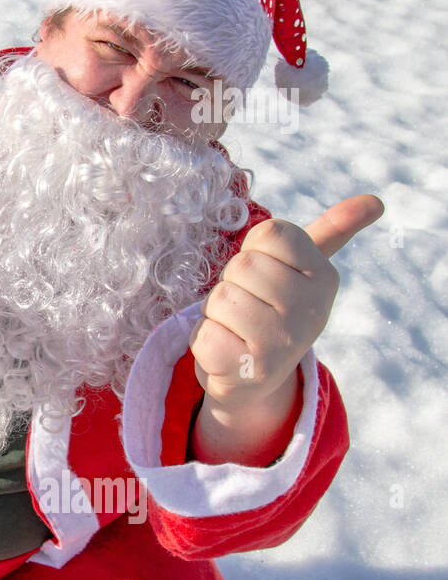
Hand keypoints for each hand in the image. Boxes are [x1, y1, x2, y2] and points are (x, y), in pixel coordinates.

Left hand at [189, 194, 385, 410]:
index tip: (264, 278)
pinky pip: (205, 335)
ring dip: (215, 314)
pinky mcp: (251, 370)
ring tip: (236, 330)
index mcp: (324, 277)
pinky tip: (227, 352)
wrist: (254, 378)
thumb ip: (332, 232)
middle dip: (232, 285)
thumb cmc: (270, 310)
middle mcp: (312, 310)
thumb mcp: (302, 270)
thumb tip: (375, 201)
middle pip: (242, 266)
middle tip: (247, 308)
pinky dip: (204, 341)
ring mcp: (284, 342)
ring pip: (220, 299)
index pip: (270, 233)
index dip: (253, 253)